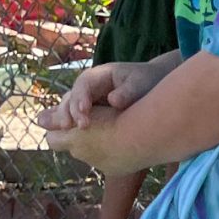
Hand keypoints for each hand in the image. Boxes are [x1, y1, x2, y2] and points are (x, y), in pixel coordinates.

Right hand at [41, 61, 157, 134]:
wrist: (151, 86)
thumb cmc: (145, 81)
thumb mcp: (140, 83)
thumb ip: (128, 91)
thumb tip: (113, 101)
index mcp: (98, 76)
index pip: (83, 84)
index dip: (81, 96)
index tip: (84, 110)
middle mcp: (87, 89)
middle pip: (71, 97)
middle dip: (71, 111)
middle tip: (80, 126)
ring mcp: (86, 102)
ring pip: (69, 110)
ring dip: (67, 121)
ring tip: (69, 133)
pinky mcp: (90, 116)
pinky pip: (77, 121)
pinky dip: (72, 130)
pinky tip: (71, 142)